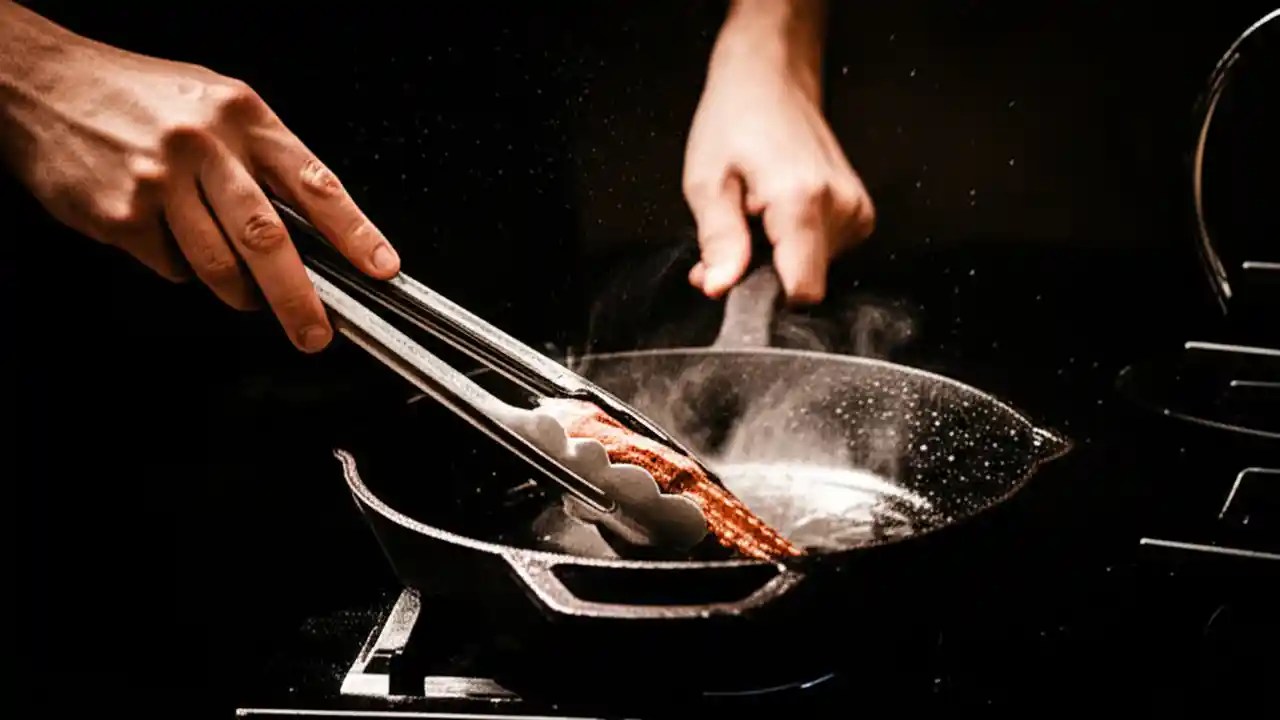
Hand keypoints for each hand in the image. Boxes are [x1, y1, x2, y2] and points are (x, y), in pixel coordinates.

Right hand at [0, 13, 398, 351]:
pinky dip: (180, 264)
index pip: (314, 182)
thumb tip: (315, 232)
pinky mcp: (121, 215)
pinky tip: (167, 232)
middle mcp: (205, 145)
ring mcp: (160, 181)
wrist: (42, 84)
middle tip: (316, 332)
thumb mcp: (217, 106)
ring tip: (243, 289)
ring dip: (239, 290)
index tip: (381, 268)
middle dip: (299, 297)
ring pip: (219, 265)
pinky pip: (172, 265)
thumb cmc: (140, 97)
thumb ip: (263, 160)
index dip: (354, 232)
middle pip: (267, 238)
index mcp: (244, 115)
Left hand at [683, 0, 873, 303]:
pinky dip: (795, 243)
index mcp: (803, 201)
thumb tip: (720, 287)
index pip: (804, 291)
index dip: (765, 296)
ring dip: (777, 256)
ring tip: (754, 216)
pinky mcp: (860, 213)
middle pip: (803, 281)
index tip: (739, 276)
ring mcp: (856, 210)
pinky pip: (825, 252)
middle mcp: (840, 208)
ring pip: (813, 269)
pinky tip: (777, 214)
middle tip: (734, 235)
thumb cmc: (735, 123)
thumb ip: (718, 241)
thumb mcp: (707, 182)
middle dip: (762, 271)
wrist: (772, 81)